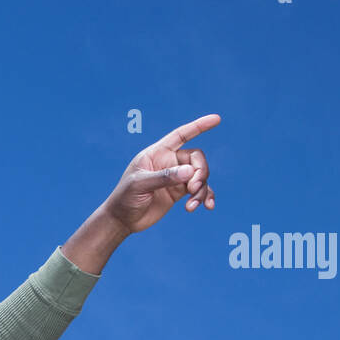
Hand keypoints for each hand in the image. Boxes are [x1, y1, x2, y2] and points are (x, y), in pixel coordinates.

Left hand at [102, 114, 220, 234]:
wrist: (123, 220)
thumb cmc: (125, 198)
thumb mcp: (140, 185)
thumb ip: (164, 177)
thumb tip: (190, 171)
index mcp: (157, 153)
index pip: (181, 135)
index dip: (198, 126)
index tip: (216, 119)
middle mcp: (169, 162)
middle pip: (196, 158)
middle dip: (201, 171)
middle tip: (193, 188)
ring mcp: (176, 177)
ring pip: (200, 176)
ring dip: (202, 190)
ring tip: (193, 205)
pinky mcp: (180, 192)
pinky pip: (200, 190)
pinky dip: (205, 197)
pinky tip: (207, 206)